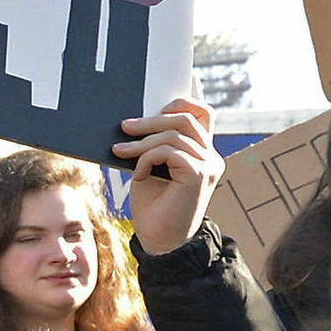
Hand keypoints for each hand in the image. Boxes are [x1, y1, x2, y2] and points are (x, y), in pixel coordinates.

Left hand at [112, 98, 219, 250]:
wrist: (159, 238)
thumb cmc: (153, 204)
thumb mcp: (150, 165)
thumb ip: (154, 143)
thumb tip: (136, 119)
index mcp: (201, 152)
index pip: (203, 114)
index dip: (189, 98)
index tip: (168, 92)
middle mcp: (210, 156)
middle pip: (185, 118)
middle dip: (151, 119)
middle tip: (124, 127)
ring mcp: (208, 165)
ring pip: (174, 134)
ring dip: (142, 142)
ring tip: (120, 152)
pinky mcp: (200, 174)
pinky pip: (168, 151)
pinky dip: (147, 159)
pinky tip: (139, 174)